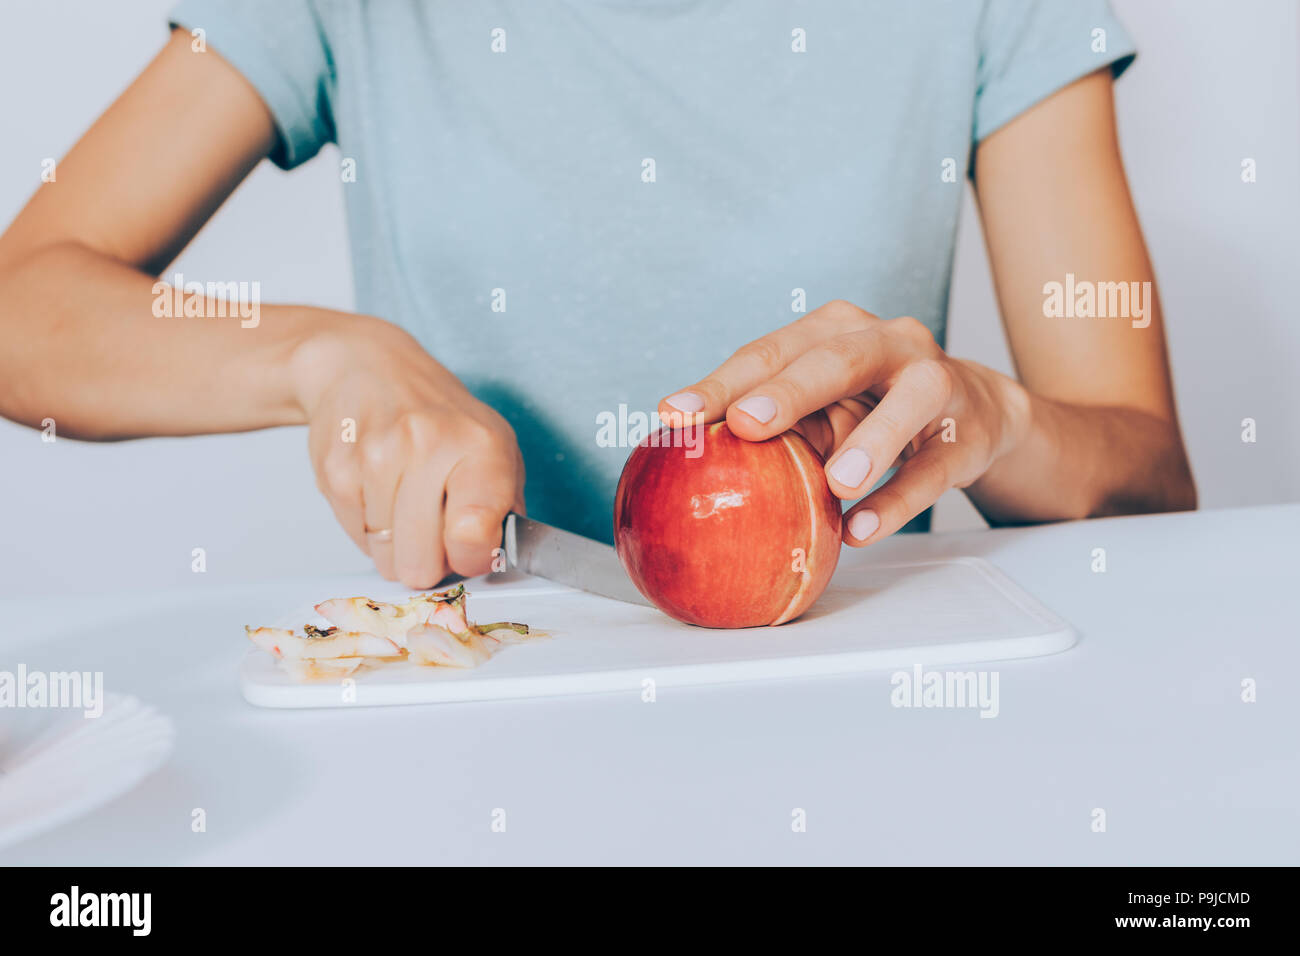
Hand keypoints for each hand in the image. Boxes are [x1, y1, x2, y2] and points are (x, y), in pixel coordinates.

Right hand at [291, 316, 524, 586]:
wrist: (368, 367)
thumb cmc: (441, 417)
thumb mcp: (495, 448)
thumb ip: (505, 510)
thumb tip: (494, 560)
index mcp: (481, 446)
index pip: (474, 535)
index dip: (471, 558)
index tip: (469, 545)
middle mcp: (428, 446)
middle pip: (422, 565)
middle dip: (429, 560)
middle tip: (433, 528)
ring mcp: (377, 457)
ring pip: (386, 558)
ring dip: (397, 544)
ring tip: (404, 501)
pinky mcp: (336, 470)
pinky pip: (357, 539)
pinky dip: (369, 529)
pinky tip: (378, 492)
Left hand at [657, 300, 1030, 544]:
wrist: (974, 412)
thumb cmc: (873, 403)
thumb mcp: (822, 402)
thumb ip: (773, 418)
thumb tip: (691, 454)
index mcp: (837, 328)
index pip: (771, 351)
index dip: (721, 382)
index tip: (673, 414)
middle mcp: (890, 341)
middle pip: (837, 360)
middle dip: (790, 392)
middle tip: (746, 424)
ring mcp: (936, 383)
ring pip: (907, 405)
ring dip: (869, 443)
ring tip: (833, 483)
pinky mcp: (964, 435)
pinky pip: (931, 470)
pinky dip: (897, 502)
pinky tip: (861, 530)